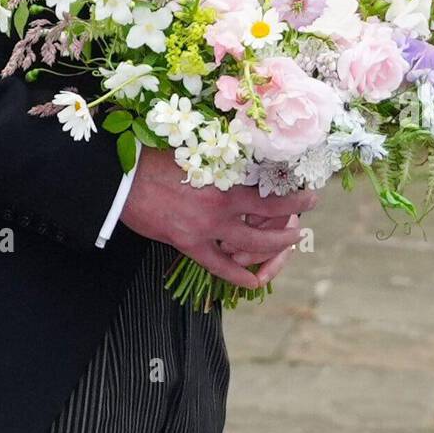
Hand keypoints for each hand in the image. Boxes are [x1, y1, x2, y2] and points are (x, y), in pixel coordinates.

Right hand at [120, 147, 317, 288]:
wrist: (123, 179)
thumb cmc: (156, 158)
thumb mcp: (195, 152)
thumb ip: (221, 160)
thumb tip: (245, 157)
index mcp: (225, 179)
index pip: (270, 193)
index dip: (294, 198)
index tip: (310, 195)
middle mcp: (222, 207)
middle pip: (269, 222)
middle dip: (292, 222)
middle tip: (304, 219)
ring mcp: (206, 229)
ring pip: (252, 247)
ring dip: (276, 248)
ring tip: (290, 244)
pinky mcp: (188, 244)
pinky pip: (219, 267)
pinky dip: (239, 276)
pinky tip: (254, 280)